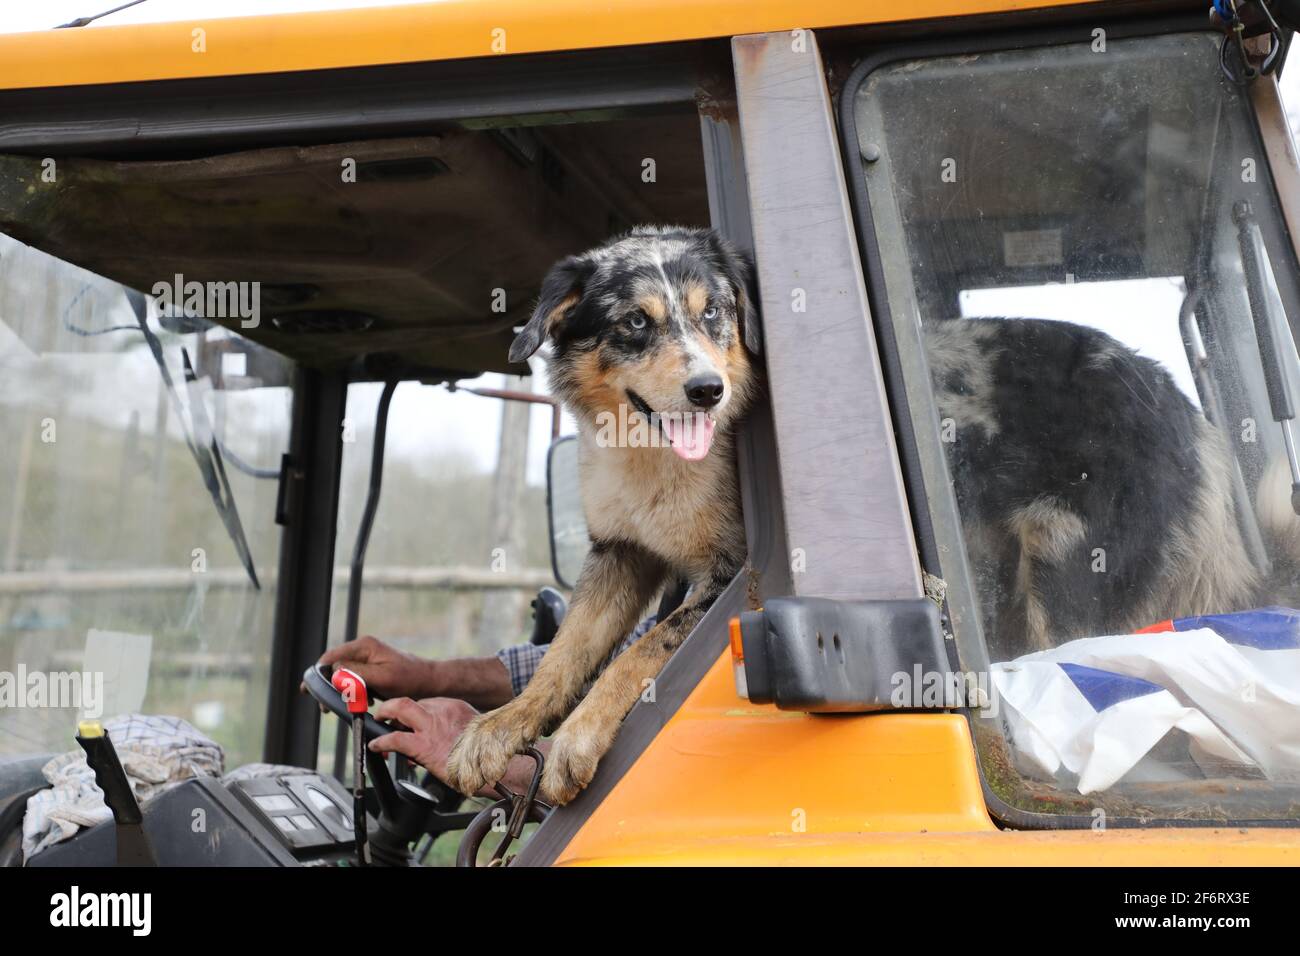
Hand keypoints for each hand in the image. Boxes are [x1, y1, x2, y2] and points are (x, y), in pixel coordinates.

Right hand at [316, 635, 435, 699]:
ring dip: (342, 690)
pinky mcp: (372, 668)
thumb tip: (334, 672)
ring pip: (343, 674)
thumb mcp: (382, 678)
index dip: (318, 674)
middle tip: (325, 707)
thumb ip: (356, 674)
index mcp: (364, 646)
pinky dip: (353, 690)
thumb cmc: (409, 679)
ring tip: (344, 705)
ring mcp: (367, 658)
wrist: (429, 681)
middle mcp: (363, 649)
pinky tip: (361, 701)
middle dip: (329, 686)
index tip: (308, 690)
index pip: (331, 657)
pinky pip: (354, 678)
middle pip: (334, 666)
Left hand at [374, 698, 550, 797]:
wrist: (497, 767)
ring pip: (400, 708)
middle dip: (396, 710)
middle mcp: (444, 710)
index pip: (427, 702)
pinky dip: (381, 741)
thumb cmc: (486, 757)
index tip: (407, 720)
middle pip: (412, 702)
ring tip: (378, 722)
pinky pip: (395, 738)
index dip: (413, 712)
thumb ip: (452, 732)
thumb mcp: (470, 735)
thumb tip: (434, 745)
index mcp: (456, 706)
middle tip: (386, 718)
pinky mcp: (424, 744)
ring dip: (385, 713)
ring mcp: (433, 725)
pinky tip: (376, 747)